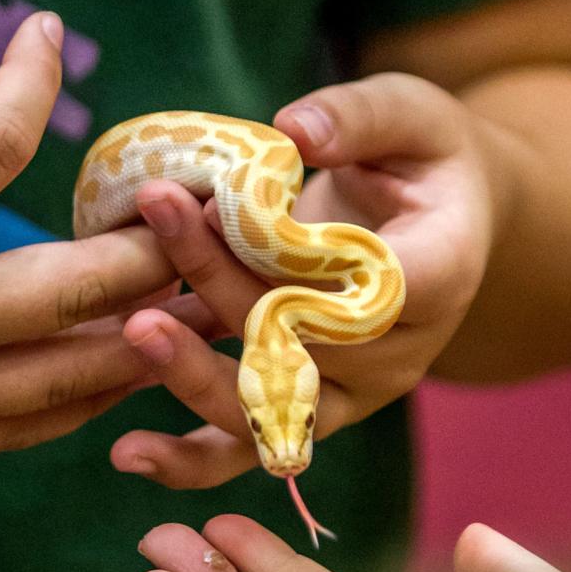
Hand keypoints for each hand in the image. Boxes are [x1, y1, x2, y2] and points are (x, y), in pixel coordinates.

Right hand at [0, 0, 201, 460]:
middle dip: (151, 239)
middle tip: (201, 199)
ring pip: (66, 378)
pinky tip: (118, 371)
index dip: (32, 75)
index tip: (48, 32)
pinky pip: (14, 433)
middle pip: (77, 284)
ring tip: (200, 290)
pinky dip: (78, 404)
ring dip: (143, 331)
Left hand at [110, 73, 498, 486]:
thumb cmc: (423, 156)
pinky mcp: (311, 408)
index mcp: (438, 272)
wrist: (442, 219)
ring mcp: (355, 390)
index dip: (292, 254)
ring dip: (197, 371)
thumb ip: (358, 118)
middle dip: (222, 281)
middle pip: (306, 336)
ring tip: (134, 330)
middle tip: (156, 216)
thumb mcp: (411, 113)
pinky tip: (128, 454)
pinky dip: (191, 458)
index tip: (217, 204)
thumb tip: (293, 129)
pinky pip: (252, 447)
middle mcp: (402, 348)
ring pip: (272, 404)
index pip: (371, 282)